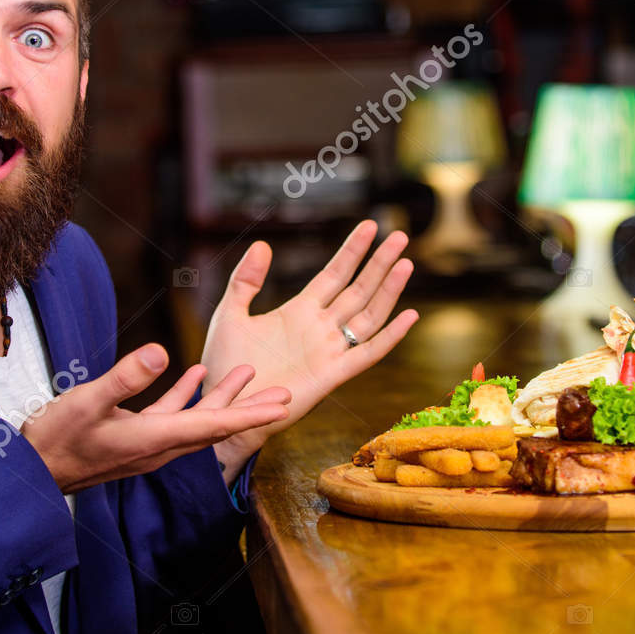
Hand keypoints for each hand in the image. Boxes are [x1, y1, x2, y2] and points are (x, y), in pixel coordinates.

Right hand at [20, 343, 289, 492]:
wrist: (31, 472)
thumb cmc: (55, 440)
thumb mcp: (87, 402)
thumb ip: (124, 377)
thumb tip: (160, 350)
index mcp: (154, 439)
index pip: (214, 425)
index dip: (251, 414)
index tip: (284, 406)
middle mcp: (158, 446)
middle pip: (216, 426)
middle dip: (252, 409)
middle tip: (287, 395)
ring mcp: (146, 444)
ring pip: (196, 420)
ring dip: (223, 397)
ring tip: (248, 372)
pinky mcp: (132, 438)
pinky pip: (170, 416)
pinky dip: (185, 395)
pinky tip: (193, 374)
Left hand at [203, 220, 418, 474]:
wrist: (225, 407)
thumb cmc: (225, 366)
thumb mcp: (229, 316)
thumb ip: (245, 282)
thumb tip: (263, 245)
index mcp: (299, 311)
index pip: (333, 274)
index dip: (351, 251)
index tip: (369, 226)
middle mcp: (320, 328)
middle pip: (357, 289)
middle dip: (378, 263)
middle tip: (399, 236)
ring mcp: (329, 351)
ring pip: (368, 315)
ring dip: (387, 291)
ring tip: (405, 264)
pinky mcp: (332, 376)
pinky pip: (368, 354)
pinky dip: (390, 337)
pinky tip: (409, 316)